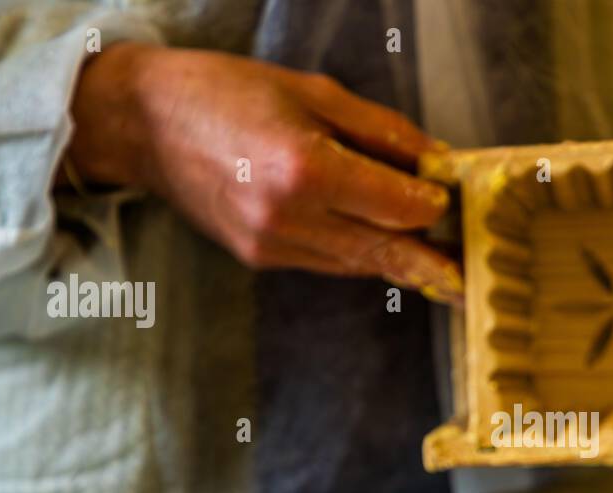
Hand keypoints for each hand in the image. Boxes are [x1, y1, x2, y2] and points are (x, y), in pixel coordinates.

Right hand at [66, 43, 460, 301]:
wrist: (143, 124)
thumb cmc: (224, 92)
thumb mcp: (311, 93)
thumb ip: (379, 131)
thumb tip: (434, 160)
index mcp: (306, 168)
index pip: (397, 204)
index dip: (431, 204)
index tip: (449, 197)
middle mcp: (291, 217)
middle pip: (386, 251)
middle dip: (432, 262)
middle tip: (469, 280)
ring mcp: (273, 245)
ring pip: (359, 263)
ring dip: (397, 260)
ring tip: (438, 266)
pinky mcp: (261, 259)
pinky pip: (328, 263)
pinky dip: (357, 253)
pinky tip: (377, 243)